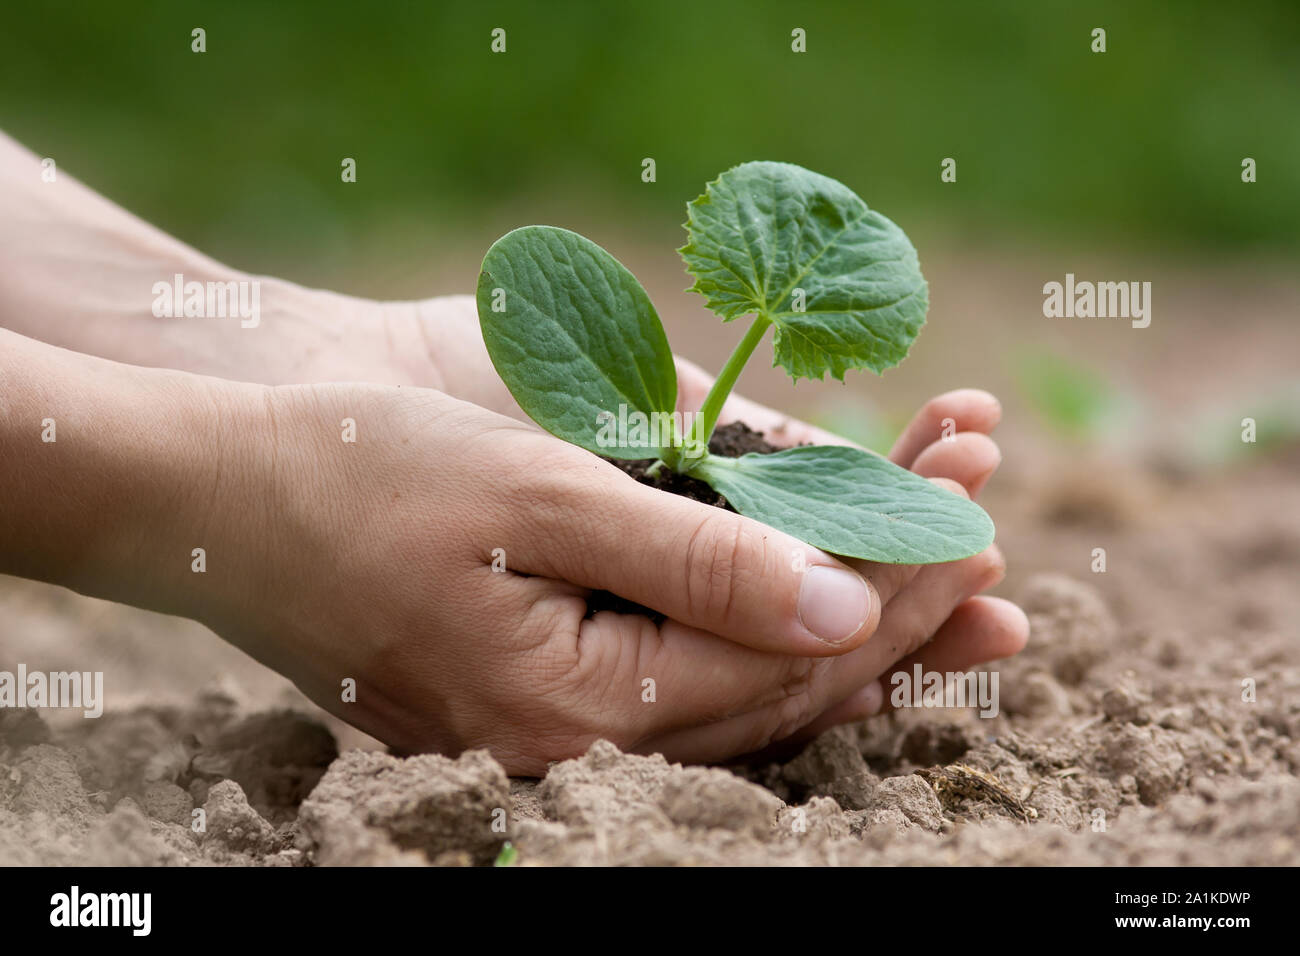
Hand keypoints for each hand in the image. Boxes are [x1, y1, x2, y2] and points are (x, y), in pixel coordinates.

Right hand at [205, 378, 1021, 774]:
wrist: (224, 490)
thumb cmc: (359, 474)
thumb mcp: (534, 497)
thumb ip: (693, 557)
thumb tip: (839, 606)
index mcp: (573, 710)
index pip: (781, 655)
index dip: (889, 579)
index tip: (973, 506)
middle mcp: (578, 738)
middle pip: (782, 679)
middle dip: (896, 594)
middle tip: (991, 516)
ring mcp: (562, 719)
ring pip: (747, 676)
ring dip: (848, 602)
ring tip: (951, 539)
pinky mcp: (549, 681)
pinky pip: (690, 661)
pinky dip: (768, 609)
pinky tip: (834, 576)